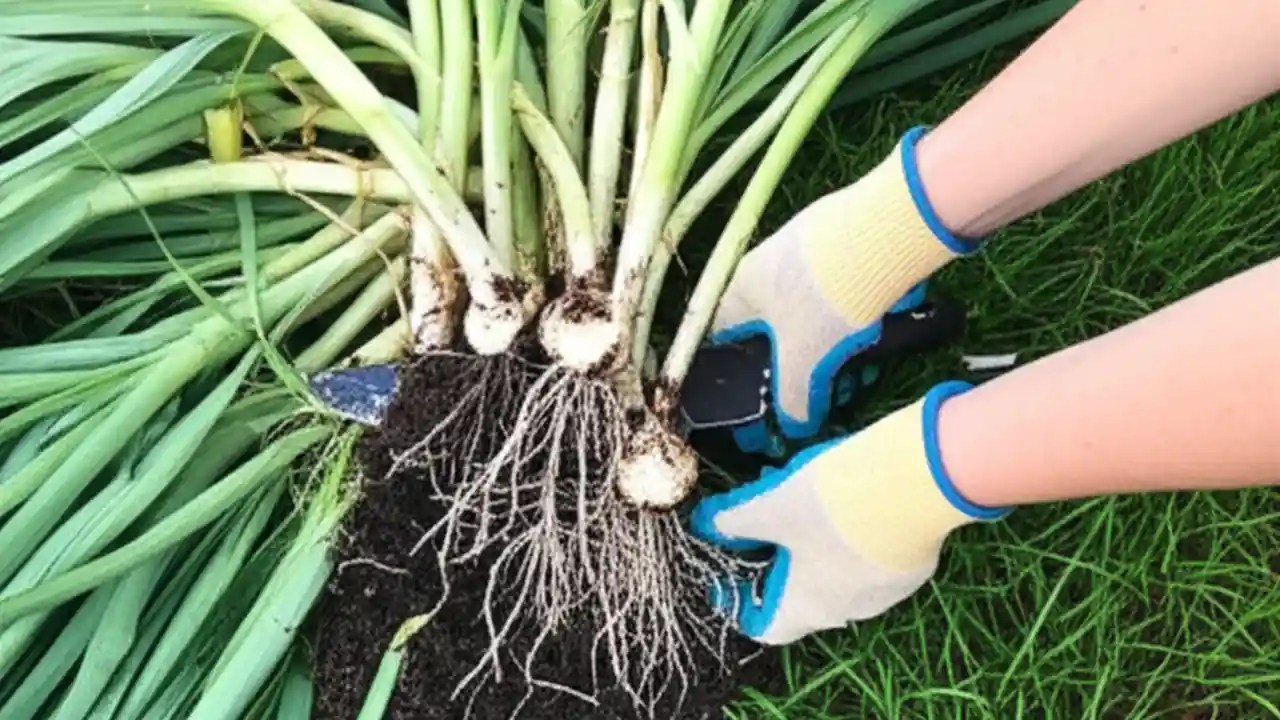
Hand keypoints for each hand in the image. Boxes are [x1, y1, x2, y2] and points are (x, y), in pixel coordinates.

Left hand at [690, 382, 1007, 644]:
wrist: (917, 481)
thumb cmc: (831, 504)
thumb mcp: (768, 506)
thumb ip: (731, 519)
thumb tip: (705, 524)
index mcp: (809, 606)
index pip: (767, 627)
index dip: (740, 604)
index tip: (725, 574)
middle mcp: (848, 609)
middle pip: (799, 596)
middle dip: (773, 559)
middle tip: (758, 522)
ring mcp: (885, 589)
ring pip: (835, 572)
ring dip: (810, 543)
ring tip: (794, 498)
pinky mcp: (911, 563)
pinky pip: (867, 556)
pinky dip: (845, 534)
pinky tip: (841, 497)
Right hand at [711, 127, 977, 446]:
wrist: (882, 234)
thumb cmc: (824, 298)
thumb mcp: (804, 361)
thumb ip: (794, 400)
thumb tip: (796, 425)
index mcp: (740, 291)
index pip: (722, 338)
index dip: (735, 376)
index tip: (755, 403)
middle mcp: (766, 268)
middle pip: (775, 333)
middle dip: (800, 371)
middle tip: (822, 396)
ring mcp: (806, 255)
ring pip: (812, 318)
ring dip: (832, 353)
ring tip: (860, 377)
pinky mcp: (843, 248)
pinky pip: (840, 299)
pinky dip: (854, 326)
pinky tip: (878, 343)